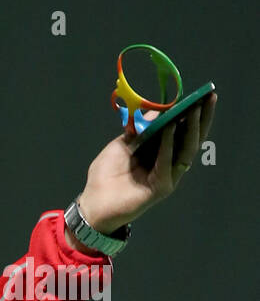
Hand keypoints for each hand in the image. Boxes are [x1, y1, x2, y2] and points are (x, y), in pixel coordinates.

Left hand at [74, 92, 216, 234]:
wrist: (92, 204)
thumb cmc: (104, 176)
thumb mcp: (121, 146)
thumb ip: (140, 130)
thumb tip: (158, 111)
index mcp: (159, 153)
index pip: (181, 131)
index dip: (191, 114)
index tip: (201, 95)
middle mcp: (167, 163)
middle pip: (190, 138)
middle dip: (201, 118)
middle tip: (208, 97)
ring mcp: (167, 175)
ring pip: (186, 149)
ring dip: (191, 128)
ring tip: (195, 108)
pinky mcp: (161, 187)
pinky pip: (167, 162)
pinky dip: (169, 144)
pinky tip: (170, 127)